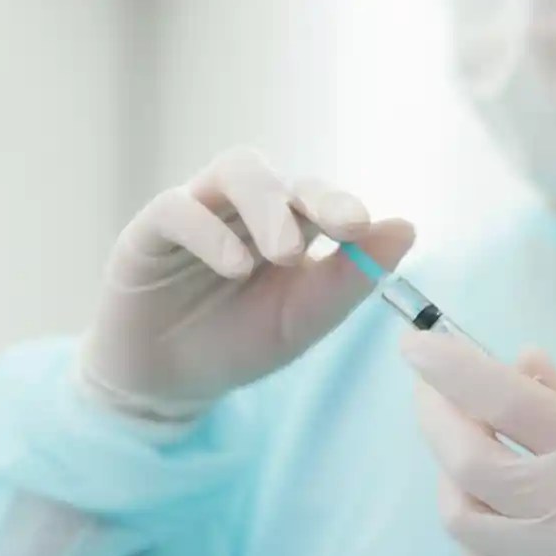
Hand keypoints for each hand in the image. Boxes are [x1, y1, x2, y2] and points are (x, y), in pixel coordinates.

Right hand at [80, 147, 414, 421]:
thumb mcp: (303, 321)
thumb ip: (350, 278)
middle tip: (342, 228)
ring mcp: (197, 210)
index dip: (342, 203)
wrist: (169, 384)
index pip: (316, 196)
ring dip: (266, 204)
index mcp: (286, 223)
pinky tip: (234, 266)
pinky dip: (209, 231)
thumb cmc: (240, 343)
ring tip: (285, 253)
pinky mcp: (149, 230)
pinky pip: (177, 208)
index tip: (365, 225)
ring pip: (233, 171)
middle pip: (279, 174)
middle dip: (314, 197)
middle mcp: (242, 207)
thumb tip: (407, 227)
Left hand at [402, 331, 555, 555]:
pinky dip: (464, 511)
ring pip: (460, 511)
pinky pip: (476, 552)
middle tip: (427, 383)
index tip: (417, 343)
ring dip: (445, 465)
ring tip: (456, 437)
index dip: (451, 368)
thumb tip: (511, 360)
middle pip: (469, 458)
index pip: (506, 400)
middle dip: (435, 411)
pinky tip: (474, 488)